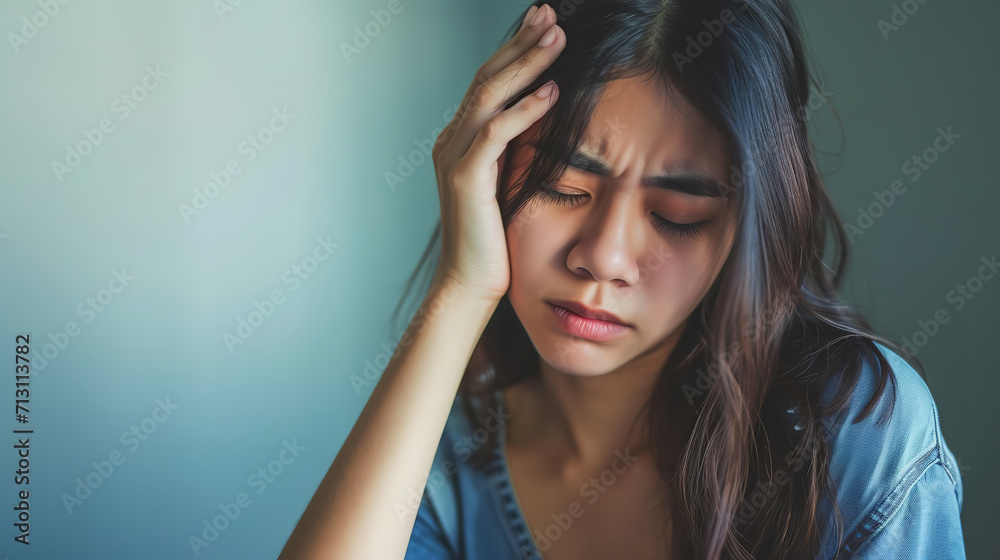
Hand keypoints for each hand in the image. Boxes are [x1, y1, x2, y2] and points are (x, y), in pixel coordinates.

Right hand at [430, 3, 564, 301]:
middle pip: (486, 76)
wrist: (469, 285)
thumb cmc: (496, 241)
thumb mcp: (510, 183)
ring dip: (526, 63)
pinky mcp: (465, 178)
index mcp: (461, 139)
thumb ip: (518, 150)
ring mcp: (454, 156)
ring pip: (489, 95)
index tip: (544, 23)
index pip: (488, 81)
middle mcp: (451, 140)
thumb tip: (550, 121)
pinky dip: (524, 110)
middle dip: (521, 42)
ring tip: (558, 38)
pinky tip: (552, 92)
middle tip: (551, 14)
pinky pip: (495, 133)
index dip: (515, 49)